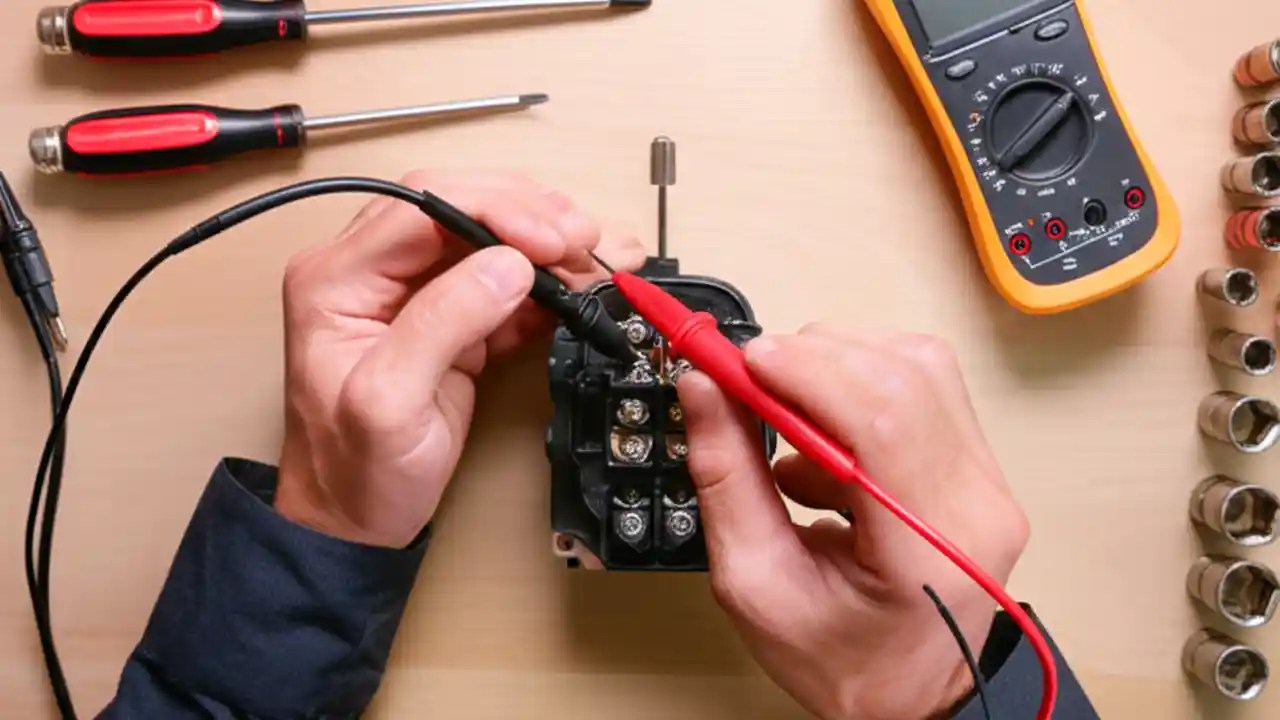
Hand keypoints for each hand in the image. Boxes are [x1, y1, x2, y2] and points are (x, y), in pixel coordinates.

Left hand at [274, 171, 643, 547]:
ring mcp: (413, 294)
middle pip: (459, 207)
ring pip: (488, 238)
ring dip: (548, 242)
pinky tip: (586, 285)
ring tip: (599, 254)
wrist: (355, 522)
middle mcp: (372, 273)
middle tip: (584, 238)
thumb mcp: (390, 404)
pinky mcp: (450, 320)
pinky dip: (550, 282)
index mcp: (337, 279)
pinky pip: (505, 282)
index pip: (421, 208)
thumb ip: (444, 323)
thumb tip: (507, 265)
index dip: (493, 209)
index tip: (547, 240)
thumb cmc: (354, 472)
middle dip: (529, 215)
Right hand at [678, 326, 1028, 719]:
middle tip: (747, 377)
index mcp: (926, 552)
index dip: (809, 373)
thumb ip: (727, 480)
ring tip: (786, 421)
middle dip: (814, 358)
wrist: (912, 695)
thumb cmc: (842, 661)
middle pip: (904, 378)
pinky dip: (859, 390)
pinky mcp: (979, 465)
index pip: (884, 422)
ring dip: (837, 369)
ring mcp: (988, 481)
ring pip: (918, 367)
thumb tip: (703, 389)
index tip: (743, 361)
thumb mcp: (757, 585)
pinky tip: (821, 450)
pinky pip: (923, 388)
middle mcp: (976, 505)